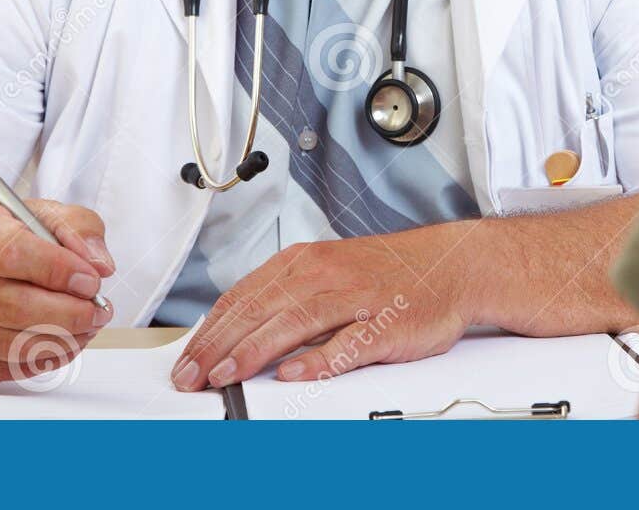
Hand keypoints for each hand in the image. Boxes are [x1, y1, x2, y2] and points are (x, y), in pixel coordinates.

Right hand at [0, 198, 115, 386]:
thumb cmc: (7, 240)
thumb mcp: (48, 216)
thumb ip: (79, 229)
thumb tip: (99, 264)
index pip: (12, 253)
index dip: (58, 271)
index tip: (91, 281)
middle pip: (15, 306)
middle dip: (70, 314)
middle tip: (98, 311)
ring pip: (13, 343)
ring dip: (63, 340)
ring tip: (87, 326)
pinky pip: (7, 367)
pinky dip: (45, 359)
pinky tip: (63, 341)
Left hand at [170, 220, 479, 389]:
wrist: (451, 264)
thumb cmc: (390, 273)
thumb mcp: (328, 272)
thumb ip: (285, 296)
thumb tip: (237, 328)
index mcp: (305, 261)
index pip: (243, 296)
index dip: (210, 330)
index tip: (187, 359)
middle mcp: (325, 274)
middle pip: (260, 310)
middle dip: (219, 346)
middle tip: (192, 376)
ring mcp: (355, 297)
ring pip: (294, 323)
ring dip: (254, 351)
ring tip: (226, 376)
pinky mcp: (385, 323)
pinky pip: (346, 344)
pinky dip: (318, 360)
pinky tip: (294, 375)